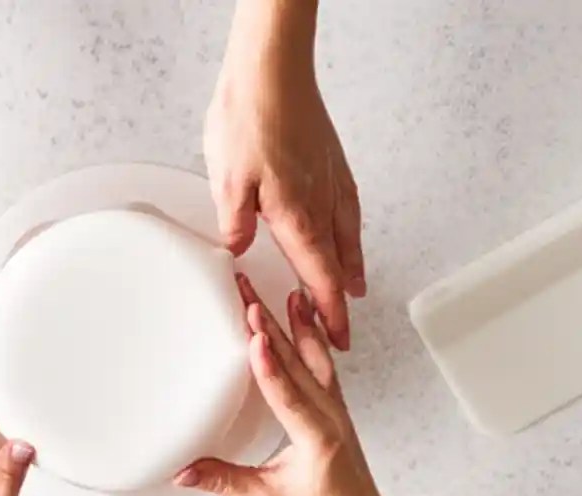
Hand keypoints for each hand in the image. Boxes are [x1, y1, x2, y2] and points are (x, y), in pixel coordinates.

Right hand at [175, 275, 383, 495]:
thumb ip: (224, 482)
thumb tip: (183, 472)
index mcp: (316, 439)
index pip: (288, 396)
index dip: (269, 366)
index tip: (254, 335)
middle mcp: (329, 415)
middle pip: (297, 363)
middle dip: (271, 326)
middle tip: (248, 293)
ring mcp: (334, 406)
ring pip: (313, 356)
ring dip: (295, 322)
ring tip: (280, 289)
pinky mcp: (333, 403)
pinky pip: (322, 361)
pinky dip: (311, 334)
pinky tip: (302, 312)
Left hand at [204, 1, 362, 350]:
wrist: (273, 70)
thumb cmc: (248, 119)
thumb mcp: (226, 180)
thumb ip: (235, 223)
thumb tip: (237, 251)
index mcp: (296, 217)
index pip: (320, 279)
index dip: (329, 314)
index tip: (337, 340)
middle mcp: (322, 204)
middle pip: (338, 266)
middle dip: (340, 303)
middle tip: (343, 333)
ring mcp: (332, 182)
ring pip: (347, 238)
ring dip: (350, 269)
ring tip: (355, 290)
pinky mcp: (332, 162)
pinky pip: (348, 209)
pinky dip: (351, 232)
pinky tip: (348, 231)